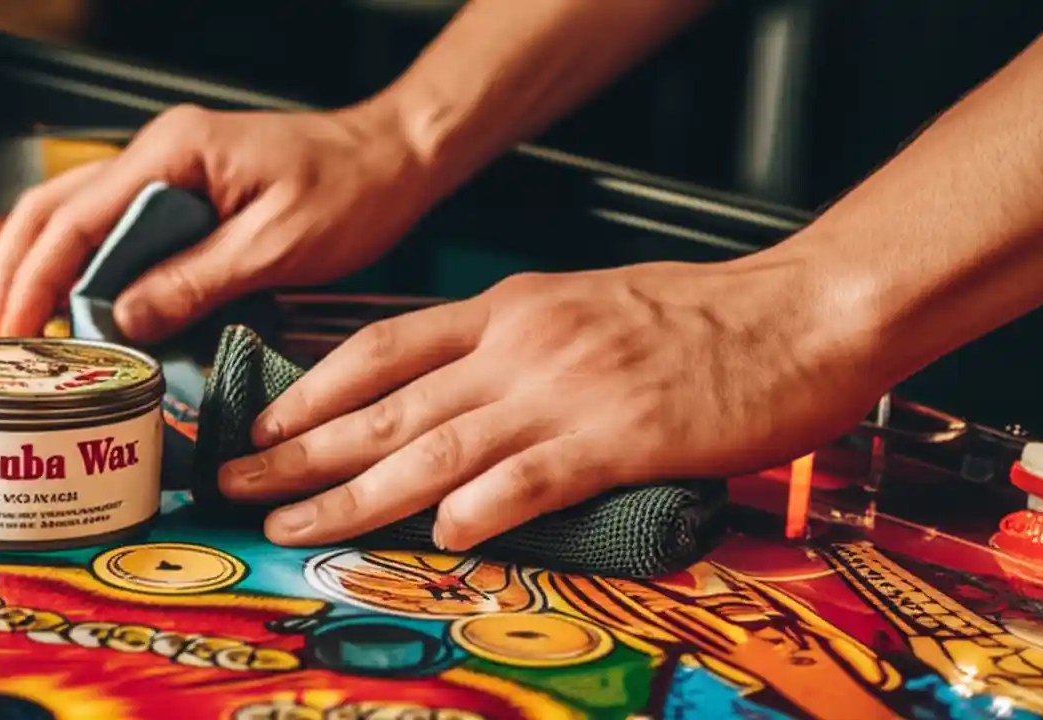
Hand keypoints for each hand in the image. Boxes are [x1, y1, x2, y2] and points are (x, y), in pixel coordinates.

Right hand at [0, 102, 436, 341]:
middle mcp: (159, 154)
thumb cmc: (351, 188)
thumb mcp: (275, 244)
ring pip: (83, 221)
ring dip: (48, 273)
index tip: (12, 331)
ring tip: (30, 335)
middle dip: (17, 271)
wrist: (395, 159)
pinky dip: (97, 275)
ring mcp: (172, 173)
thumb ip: (196, 279)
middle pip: (56, 209)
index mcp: (172, 151)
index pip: (75, 216)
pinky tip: (91, 316)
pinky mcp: (190, 198)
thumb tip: (124, 321)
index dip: (33, 278)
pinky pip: (126, 235)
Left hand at [217, 257, 886, 550]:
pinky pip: (528, 480)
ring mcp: (567, 390)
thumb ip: (518, 346)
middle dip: (304, 451)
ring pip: (434, 448)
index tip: (266, 425)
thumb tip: (458, 394)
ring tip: (296, 523)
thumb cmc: (701, 316)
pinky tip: (439, 538)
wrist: (801, 312)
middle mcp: (521, 345)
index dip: (313, 389)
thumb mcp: (586, 306)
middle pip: (387, 404)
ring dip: (357, 492)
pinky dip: (477, 510)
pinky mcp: (620, 437)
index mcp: (510, 309)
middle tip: (241, 485)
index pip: (382, 345)